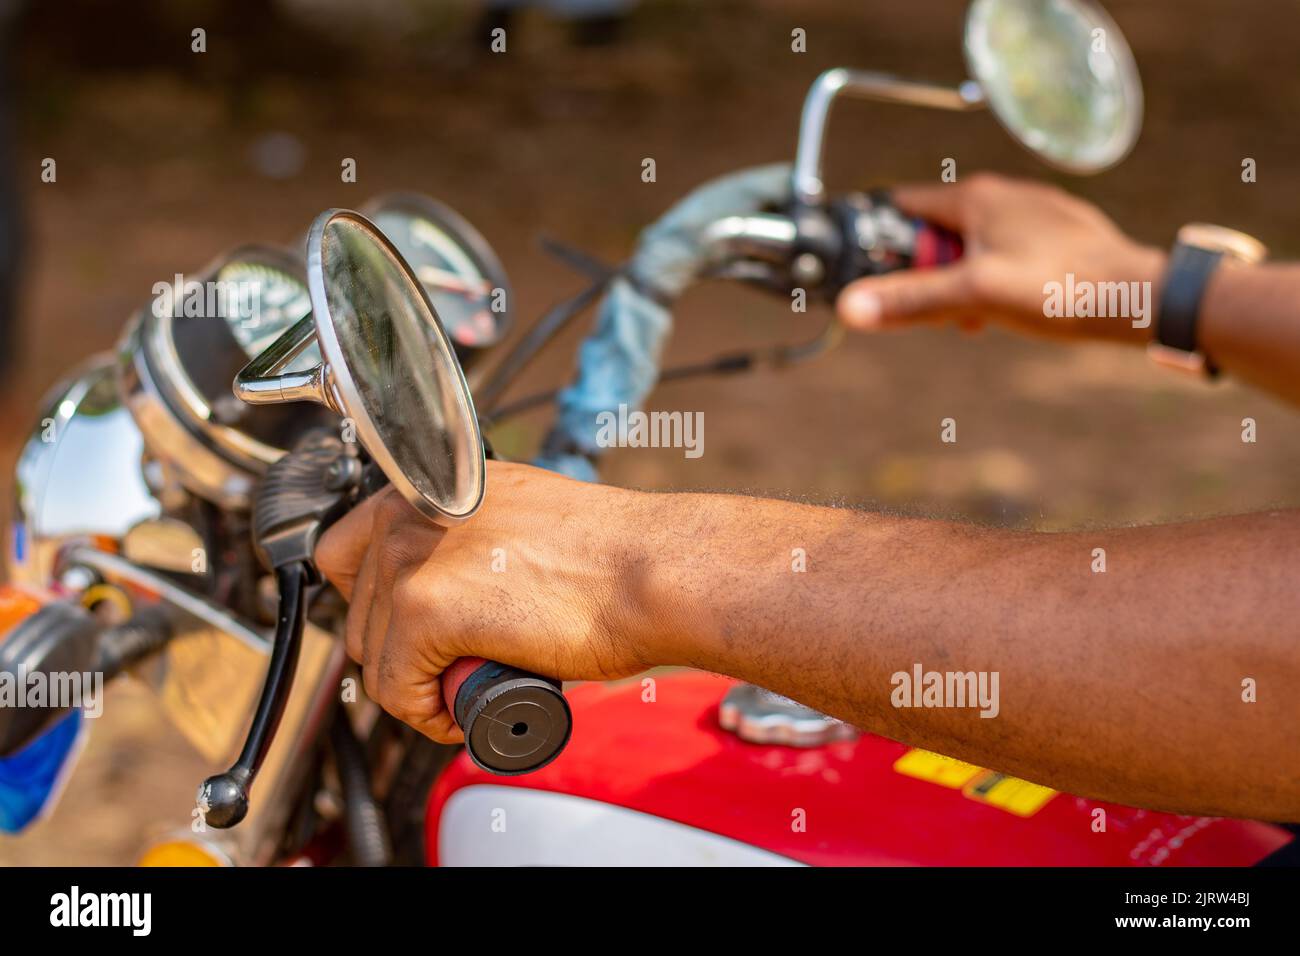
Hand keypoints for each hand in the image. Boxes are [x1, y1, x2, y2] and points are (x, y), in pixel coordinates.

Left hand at [315, 460, 655, 742]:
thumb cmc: (610, 553)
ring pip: (373, 654)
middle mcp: (411, 507)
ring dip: (413, 684)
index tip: (406, 631)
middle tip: (450, 667)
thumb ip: (472, 533)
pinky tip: (459, 711)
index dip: (375, 603)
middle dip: (398, 651)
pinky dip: (424, 713)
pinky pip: (394, 689)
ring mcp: (412, 556)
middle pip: (359, 609)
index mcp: (432, 480)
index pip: (347, 549)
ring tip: (465, 687)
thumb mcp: (519, 516)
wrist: (650, 571)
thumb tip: (457, 578)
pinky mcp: (424, 609)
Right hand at [837, 173, 1166, 343]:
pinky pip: (1004, 253)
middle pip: (937, 230)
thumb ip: (911, 300)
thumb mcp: (973, 297)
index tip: (875, 276)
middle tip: (935, 310)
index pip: (903, 205)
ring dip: (959, 281)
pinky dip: (992, 280)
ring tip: (972, 317)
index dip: (881, 240)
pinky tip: (1006, 309)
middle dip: (927, 271)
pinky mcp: (1056, 234)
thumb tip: (850, 307)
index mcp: (977, 197)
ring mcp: (1033, 212)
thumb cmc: (1060, 289)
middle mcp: (1004, 193)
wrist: (1138, 298)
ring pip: (971, 245)